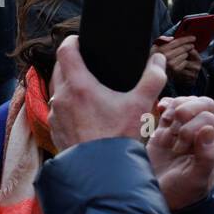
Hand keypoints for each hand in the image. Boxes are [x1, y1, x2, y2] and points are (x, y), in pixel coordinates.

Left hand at [48, 35, 167, 150]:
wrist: (102, 173)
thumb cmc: (119, 139)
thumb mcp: (141, 105)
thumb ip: (153, 78)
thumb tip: (158, 59)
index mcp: (78, 86)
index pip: (65, 50)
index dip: (72, 40)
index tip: (81, 40)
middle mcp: (61, 98)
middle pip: (59, 68)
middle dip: (71, 62)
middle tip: (87, 63)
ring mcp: (55, 116)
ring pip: (57, 91)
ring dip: (68, 85)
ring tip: (87, 87)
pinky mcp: (55, 131)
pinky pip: (57, 111)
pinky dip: (67, 106)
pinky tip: (83, 112)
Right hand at [146, 96, 213, 209]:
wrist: (161, 199)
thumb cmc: (183, 192)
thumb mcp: (197, 179)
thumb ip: (207, 156)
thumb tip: (207, 129)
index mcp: (213, 144)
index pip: (208, 117)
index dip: (192, 127)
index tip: (179, 148)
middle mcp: (201, 133)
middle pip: (202, 104)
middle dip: (185, 111)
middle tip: (173, 129)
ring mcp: (183, 130)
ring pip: (186, 103)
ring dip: (172, 112)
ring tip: (165, 131)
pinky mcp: (166, 130)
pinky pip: (170, 108)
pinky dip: (164, 106)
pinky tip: (159, 112)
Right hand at [154, 35, 198, 82]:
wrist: (155, 71)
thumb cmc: (157, 57)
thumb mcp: (155, 46)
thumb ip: (162, 39)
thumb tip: (171, 38)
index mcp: (162, 49)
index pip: (178, 41)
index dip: (187, 39)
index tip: (193, 38)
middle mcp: (167, 56)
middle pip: (184, 48)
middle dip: (189, 46)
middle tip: (191, 45)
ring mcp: (172, 63)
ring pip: (185, 54)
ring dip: (186, 54)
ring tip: (184, 54)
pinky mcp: (176, 69)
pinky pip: (185, 62)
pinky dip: (185, 61)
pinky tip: (181, 61)